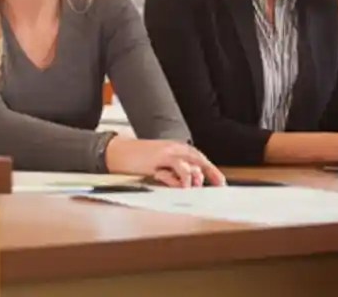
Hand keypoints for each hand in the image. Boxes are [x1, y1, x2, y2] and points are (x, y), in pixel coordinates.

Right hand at [105, 137, 225, 187]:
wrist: (117, 151)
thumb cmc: (137, 160)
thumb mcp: (159, 166)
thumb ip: (174, 173)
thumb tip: (188, 185)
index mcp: (176, 148)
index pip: (200, 159)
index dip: (212, 171)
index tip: (220, 183)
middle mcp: (175, 148)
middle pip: (200, 160)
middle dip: (211, 173)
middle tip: (217, 186)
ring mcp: (167, 152)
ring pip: (191, 163)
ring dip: (196, 178)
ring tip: (195, 188)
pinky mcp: (159, 158)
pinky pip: (177, 167)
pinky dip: (182, 178)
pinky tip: (183, 186)